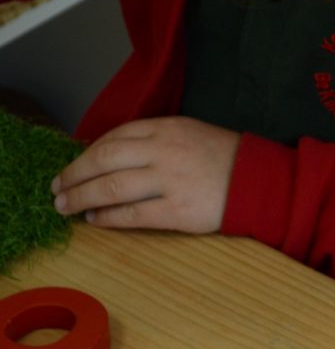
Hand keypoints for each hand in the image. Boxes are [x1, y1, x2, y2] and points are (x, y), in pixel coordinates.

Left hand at [52, 117, 238, 232]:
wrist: (264, 183)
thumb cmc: (229, 159)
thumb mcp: (192, 133)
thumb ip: (157, 139)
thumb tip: (116, 156)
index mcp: (166, 128)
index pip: (114, 138)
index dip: (87, 154)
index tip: (74, 167)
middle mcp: (163, 151)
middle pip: (103, 160)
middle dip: (74, 175)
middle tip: (56, 188)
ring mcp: (170, 181)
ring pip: (111, 188)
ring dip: (82, 198)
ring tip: (66, 206)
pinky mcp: (179, 211)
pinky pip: (133, 214)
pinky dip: (109, 218)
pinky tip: (96, 220)